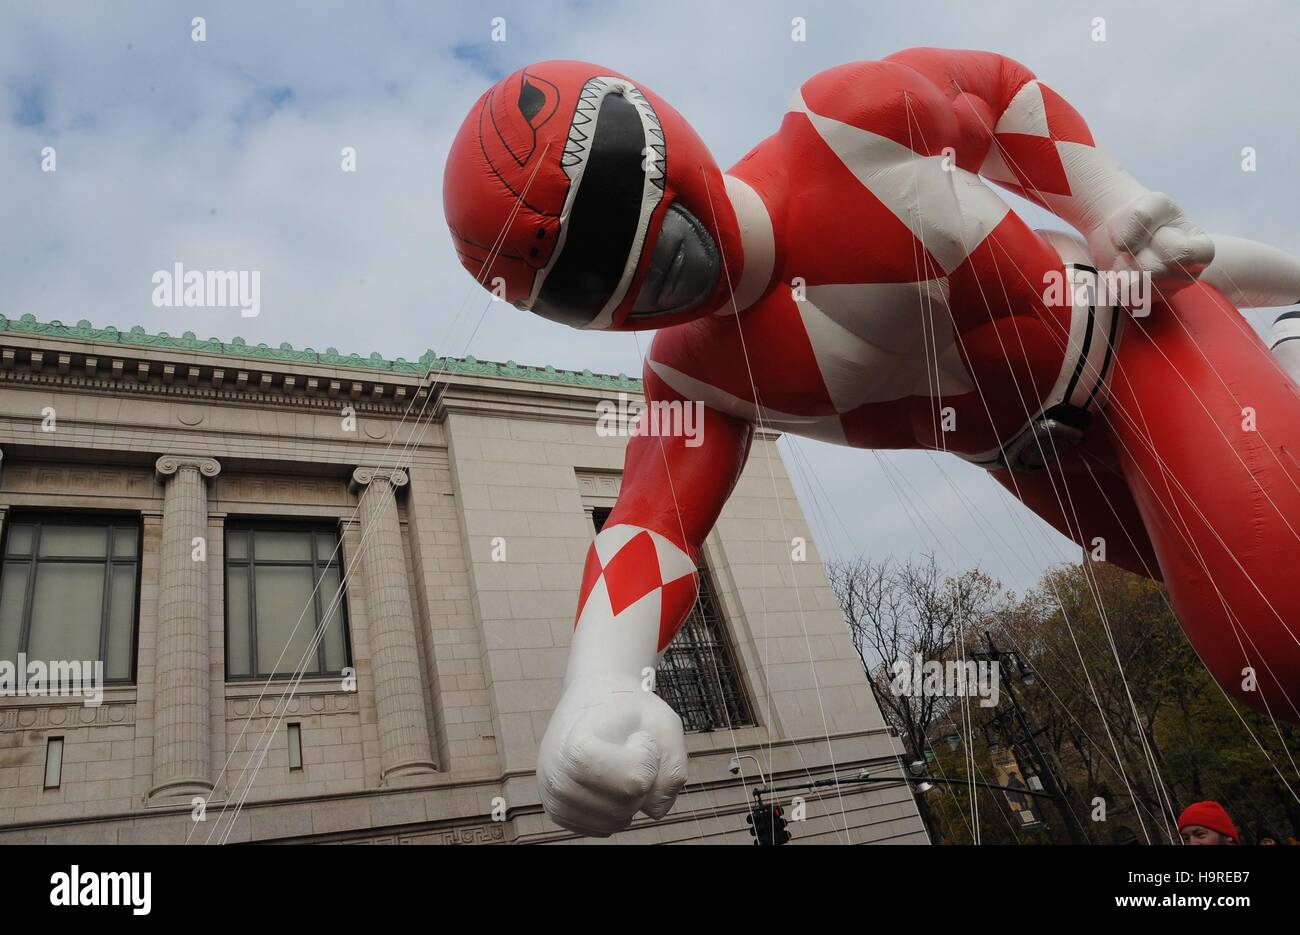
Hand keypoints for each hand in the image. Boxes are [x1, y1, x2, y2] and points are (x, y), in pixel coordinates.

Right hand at [536, 675, 687, 836]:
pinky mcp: (556, 811)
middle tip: (625, 746)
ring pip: (616, 822)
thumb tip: (652, 810)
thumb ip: (673, 769)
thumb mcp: (664, 724)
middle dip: (640, 778)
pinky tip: (606, 780)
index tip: (636, 734)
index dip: (648, 757)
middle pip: (626, 806)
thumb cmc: (629, 707)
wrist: (593, 693)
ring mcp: (552, 797)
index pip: (636, 783)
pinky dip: (615, 809)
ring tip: (613, 761)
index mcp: (576, 749)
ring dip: (628, 795)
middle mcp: (556, 778)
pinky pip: (603, 828)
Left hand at [1089, 192, 1214, 284]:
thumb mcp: (1151, 203)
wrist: (1122, 228)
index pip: (1184, 254)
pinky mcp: (1139, 302)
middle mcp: (1186, 276)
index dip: (1162, 241)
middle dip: (1136, 252)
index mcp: (1201, 251)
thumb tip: (1125, 245)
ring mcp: (1163, 292)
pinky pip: (1119, 294)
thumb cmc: (1145, 215)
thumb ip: (1142, 216)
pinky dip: (1112, 277)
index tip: (1156, 233)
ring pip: (1133, 286)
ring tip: (1129, 254)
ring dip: (1122, 264)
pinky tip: (1121, 266)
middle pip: (1153, 272)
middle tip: (1140, 243)